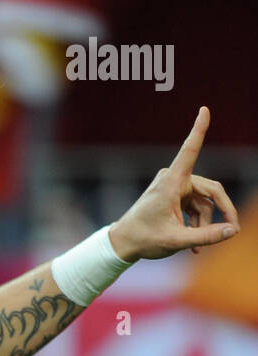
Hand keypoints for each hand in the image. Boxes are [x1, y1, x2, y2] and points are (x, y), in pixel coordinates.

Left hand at [108, 106, 238, 261]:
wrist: (123, 244)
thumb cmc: (144, 239)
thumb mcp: (176, 241)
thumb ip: (206, 236)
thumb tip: (232, 231)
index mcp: (172, 182)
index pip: (189, 150)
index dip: (198, 130)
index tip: (204, 109)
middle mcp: (174, 178)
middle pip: (211, 191)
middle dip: (221, 212)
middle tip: (233, 230)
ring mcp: (174, 186)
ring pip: (203, 202)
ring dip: (204, 223)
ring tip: (196, 247)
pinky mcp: (174, 195)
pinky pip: (194, 205)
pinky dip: (196, 222)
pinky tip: (193, 243)